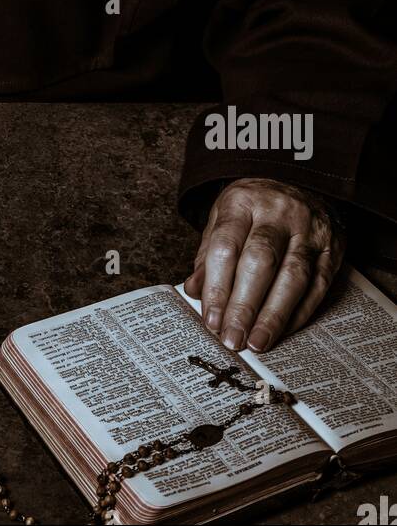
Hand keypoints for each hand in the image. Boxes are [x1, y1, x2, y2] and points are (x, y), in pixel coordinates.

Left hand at [183, 176, 345, 352]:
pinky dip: (299, 312)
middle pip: (260, 262)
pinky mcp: (331, 248)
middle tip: (232, 338)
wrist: (298, 183)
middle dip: (244, 306)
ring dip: (274, 315)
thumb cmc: (253, 208)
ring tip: (257, 343)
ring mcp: (309, 229)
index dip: (217, 287)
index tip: (211, 320)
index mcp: (242, 202)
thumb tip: (193, 292)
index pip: (226, 246)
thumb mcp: (223, 217)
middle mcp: (278, 212)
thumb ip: (208, 254)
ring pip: (293, 276)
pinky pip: (318, 285)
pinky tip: (283, 331)